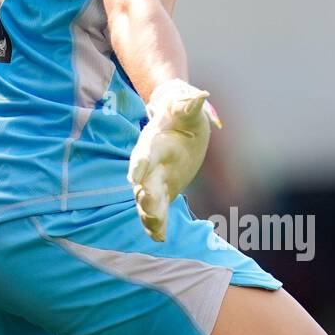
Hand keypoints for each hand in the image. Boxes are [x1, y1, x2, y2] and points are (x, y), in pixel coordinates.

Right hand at [127, 78, 220, 242]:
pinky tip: (160, 239)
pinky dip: (156, 225)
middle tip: (147, 203)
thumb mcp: (187, 107)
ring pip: (148, 200)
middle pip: (144, 181)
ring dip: (150, 214)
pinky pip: (156, 211)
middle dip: (144, 194)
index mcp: (153, 143)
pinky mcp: (162, 193)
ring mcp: (154, 181)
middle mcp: (149, 165)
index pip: (144, 154)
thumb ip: (190, 104)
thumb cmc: (182, 113)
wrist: (178, 126)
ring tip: (155, 229)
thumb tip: (201, 95)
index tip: (133, 177)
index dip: (140, 165)